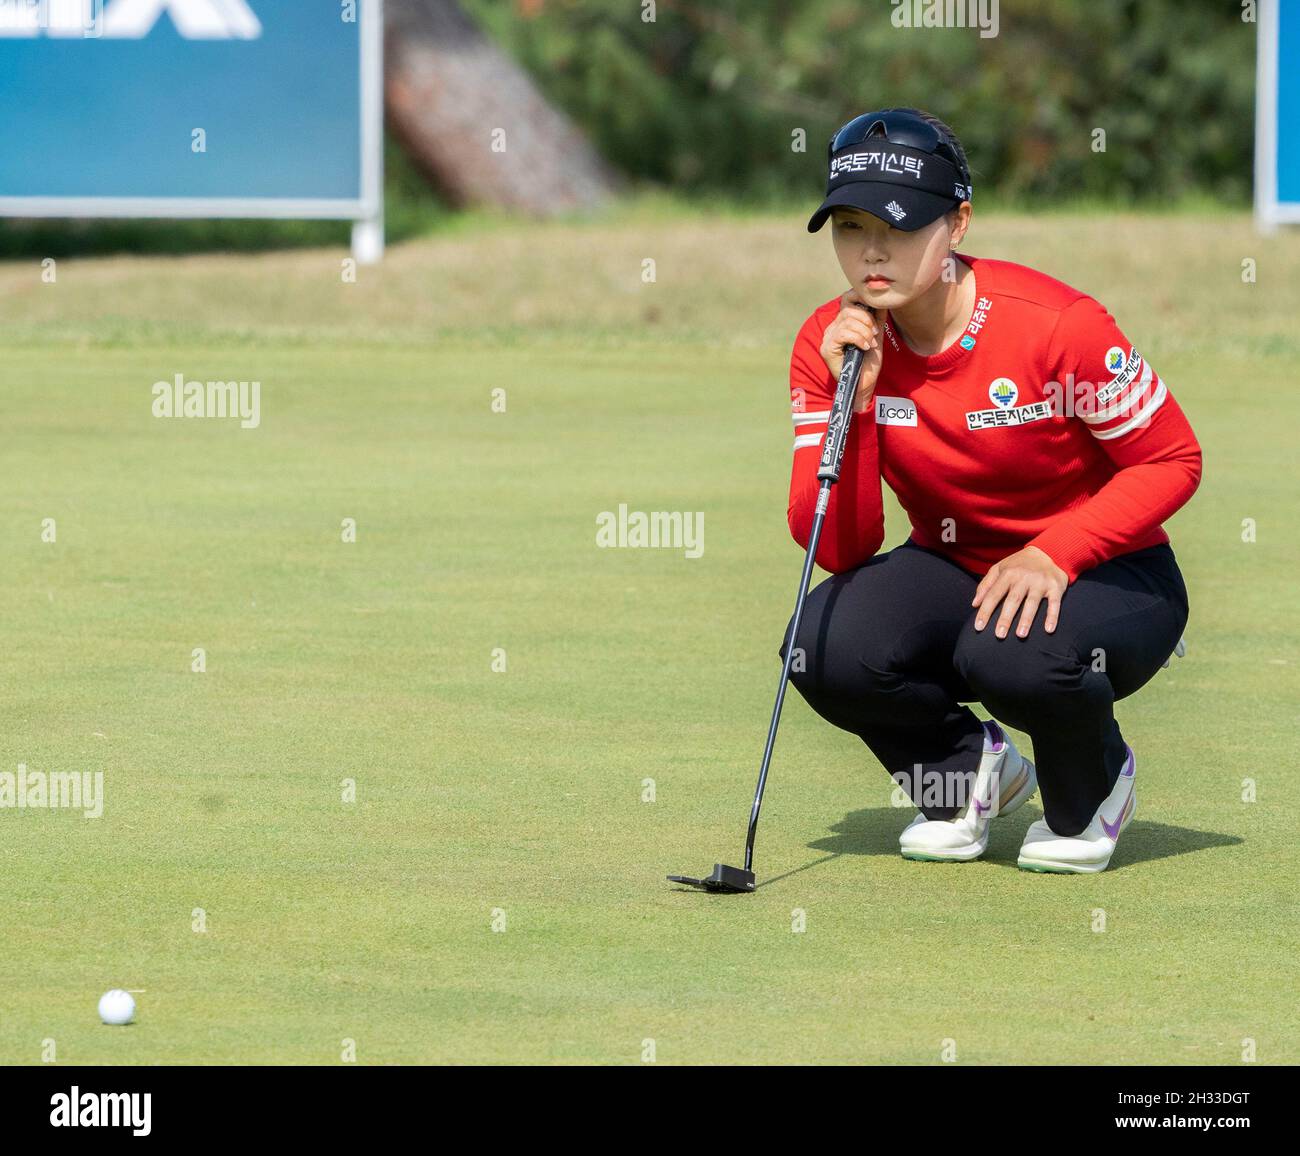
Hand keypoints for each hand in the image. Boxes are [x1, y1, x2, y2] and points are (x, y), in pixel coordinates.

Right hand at [819, 289, 885, 413]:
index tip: (875, 314)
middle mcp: (832, 328)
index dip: (861, 299)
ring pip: (848, 321)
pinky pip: (844, 334)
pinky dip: (858, 339)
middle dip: (867, 320)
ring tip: (870, 344)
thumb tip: (882, 300)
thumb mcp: (876, 335)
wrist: (864, 384)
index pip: (848, 298)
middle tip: (874, 334)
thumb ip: (877, 317)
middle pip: (849, 308)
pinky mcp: (827, 348)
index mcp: (842, 322)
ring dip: (865, 332)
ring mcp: (828, 338)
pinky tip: (864, 348)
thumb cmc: (868, 362)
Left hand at [971, 546, 1068, 637]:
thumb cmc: (1019, 564)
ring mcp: (1040, 582)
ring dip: (1026, 619)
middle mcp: (1024, 577)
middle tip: (999, 635)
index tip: (979, 627)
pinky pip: (1054, 603)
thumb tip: (974, 604)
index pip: (993, 595)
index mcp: (1008, 574)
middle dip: (1005, 618)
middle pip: (1013, 600)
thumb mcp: (999, 568)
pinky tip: (1048, 629)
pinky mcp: (1056, 587)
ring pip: (1032, 602)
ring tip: (1020, 635)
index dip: (985, 611)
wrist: (1048, 551)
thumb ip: (986, 585)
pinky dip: (1052, 616)